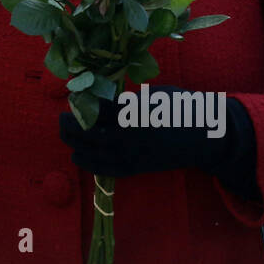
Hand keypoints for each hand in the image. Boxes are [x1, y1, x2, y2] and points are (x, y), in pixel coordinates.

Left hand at [58, 84, 239, 178]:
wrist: (204, 136)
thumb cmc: (180, 108)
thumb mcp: (153, 95)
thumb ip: (127, 100)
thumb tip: (104, 99)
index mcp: (133, 111)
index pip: (97, 108)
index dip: (81, 104)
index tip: (71, 99)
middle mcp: (128, 134)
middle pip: (89, 131)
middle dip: (71, 126)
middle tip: (60, 119)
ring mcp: (132, 153)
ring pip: (94, 151)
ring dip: (75, 143)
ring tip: (65, 136)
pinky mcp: (136, 167)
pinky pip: (106, 168)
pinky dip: (89, 163)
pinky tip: (77, 157)